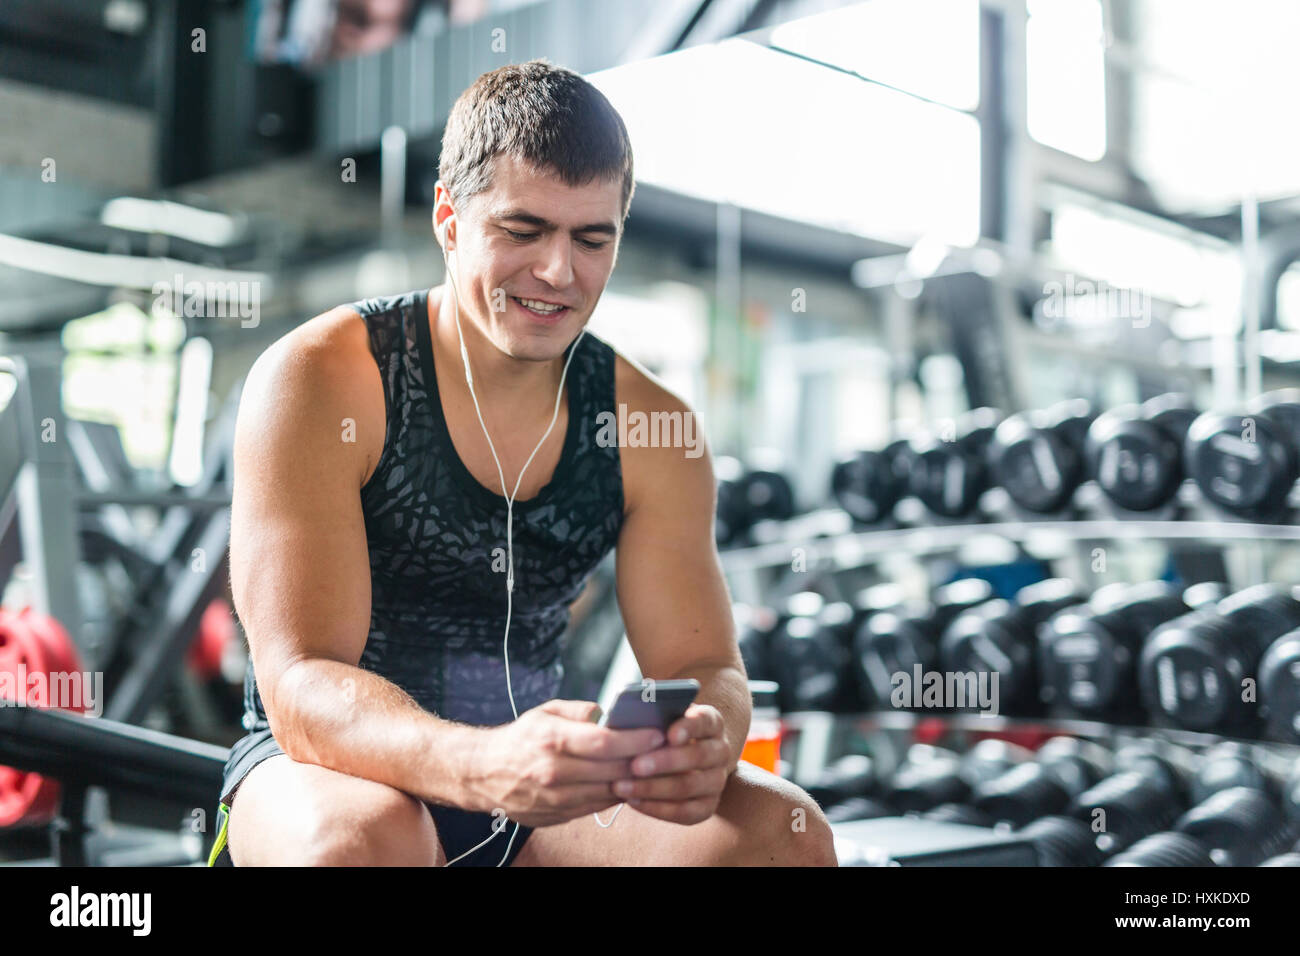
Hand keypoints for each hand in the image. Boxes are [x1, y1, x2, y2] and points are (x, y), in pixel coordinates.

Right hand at [464, 699, 662, 826]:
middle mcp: (553, 771)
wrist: (482, 773)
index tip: (658, 733)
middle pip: (611, 769)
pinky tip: (626, 783)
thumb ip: (581, 711)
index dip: (636, 739)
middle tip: (666, 751)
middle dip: (642, 760)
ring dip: (633, 781)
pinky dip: (614, 795)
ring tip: (651, 767)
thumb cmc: (520, 738)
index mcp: (552, 739)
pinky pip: (596, 807)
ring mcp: (554, 798)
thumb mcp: (546, 712)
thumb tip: (613, 713)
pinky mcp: (556, 816)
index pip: (604, 742)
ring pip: (607, 792)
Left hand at [611, 704, 731, 824]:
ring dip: (653, 788)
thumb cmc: (662, 731)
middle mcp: (720, 751)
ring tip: (623, 786)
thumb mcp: (661, 717)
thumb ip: (653, 715)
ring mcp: (717, 780)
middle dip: (665, 762)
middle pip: (699, 756)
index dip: (689, 727)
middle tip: (635, 765)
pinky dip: (657, 808)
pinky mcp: (708, 806)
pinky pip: (684, 811)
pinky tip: (633, 801)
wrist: (682, 759)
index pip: (704, 721)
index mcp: (711, 723)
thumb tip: (633, 712)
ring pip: (689, 786)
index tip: (670, 735)